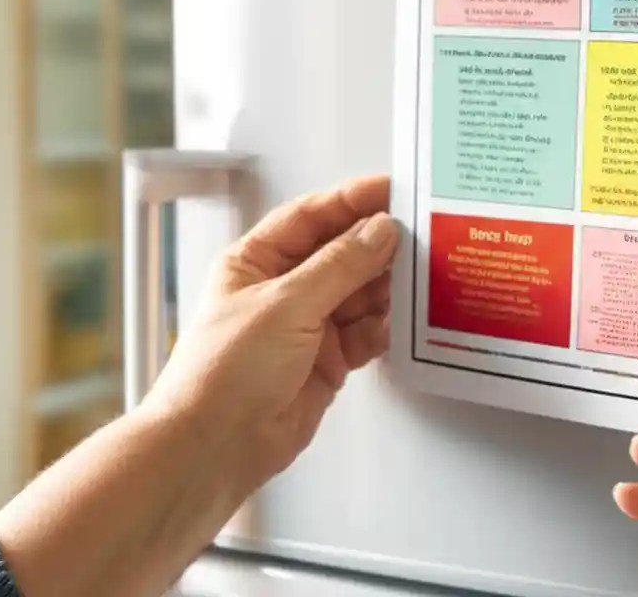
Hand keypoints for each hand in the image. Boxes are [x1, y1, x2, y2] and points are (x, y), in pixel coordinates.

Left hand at [0, 177, 400, 596]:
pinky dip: (387, 328)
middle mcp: (283, 290)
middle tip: (423, 235)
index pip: (311, 217)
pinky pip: (367, 335)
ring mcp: (306, 327)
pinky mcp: (327, 362)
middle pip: (341, 254)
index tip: (394, 190)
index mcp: (256, 261)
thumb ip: (340, 265)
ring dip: (388, 288)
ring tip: (423, 277)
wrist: (215, 446)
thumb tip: (380, 230)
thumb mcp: (286, 303)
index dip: (352, 200)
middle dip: (379, 246)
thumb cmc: (224, 371)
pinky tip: (406, 322)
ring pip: (360, 294)